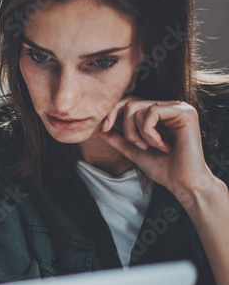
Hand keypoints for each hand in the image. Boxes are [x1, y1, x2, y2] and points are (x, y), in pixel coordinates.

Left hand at [97, 96, 217, 201]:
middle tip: (136, 145)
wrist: (182, 183)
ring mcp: (178, 107)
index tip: (103, 129)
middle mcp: (169, 106)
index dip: (112, 113)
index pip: (129, 101)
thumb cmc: (163, 169)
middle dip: (125, 127)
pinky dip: (148, 133)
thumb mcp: (133, 150)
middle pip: (130, 102)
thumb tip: (98, 128)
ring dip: (137, 133)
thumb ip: (118, 138)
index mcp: (159, 113)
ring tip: (152, 147)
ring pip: (137, 108)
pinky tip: (162, 145)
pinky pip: (151, 113)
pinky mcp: (185, 112)